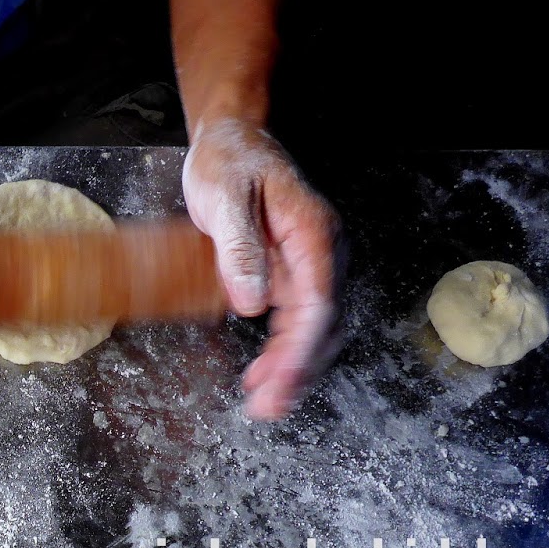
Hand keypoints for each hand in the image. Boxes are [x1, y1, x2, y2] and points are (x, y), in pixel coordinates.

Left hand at [182, 118, 341, 419]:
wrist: (233, 140)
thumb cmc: (229, 162)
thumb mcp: (225, 198)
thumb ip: (238, 249)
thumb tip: (251, 304)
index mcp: (313, 233)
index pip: (317, 303)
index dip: (300, 348)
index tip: (280, 380)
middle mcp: (323, 252)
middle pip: (323, 324)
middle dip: (299, 370)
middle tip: (269, 407)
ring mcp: (312, 265)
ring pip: (315, 329)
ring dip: (293, 369)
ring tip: (264, 403)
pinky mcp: (295, 274)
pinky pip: (298, 321)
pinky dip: (284, 352)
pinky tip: (262, 375)